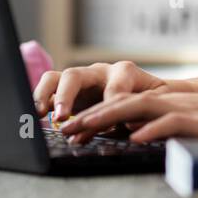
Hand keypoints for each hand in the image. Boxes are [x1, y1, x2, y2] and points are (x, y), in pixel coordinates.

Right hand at [32, 60, 197, 125]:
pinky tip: (36, 118)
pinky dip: (41, 102)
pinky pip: (49, 90)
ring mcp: (83, 80)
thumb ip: (150, 110)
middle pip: (76, 75)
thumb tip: (133, 125)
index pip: (114, 87)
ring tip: (40, 114)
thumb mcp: (160, 102)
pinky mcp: (70, 92)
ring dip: (45, 95)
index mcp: (125, 72)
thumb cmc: (156, 98)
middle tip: (60, 116)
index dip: (110, 103)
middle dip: (66, 95)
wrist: (153, 93)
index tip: (109, 123)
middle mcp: (99, 72)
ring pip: (56, 78)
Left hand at [58, 87, 197, 144]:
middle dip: (91, 115)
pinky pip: (173, 122)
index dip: (100, 114)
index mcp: (178, 104)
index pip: (131, 105)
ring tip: (82, 128)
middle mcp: (179, 101)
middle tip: (64, 126)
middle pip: (125, 103)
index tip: (75, 125)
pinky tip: (133, 139)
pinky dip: (151, 130)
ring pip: (141, 108)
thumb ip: (180, 132)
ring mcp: (191, 109)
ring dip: (108, 119)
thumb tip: (152, 142)